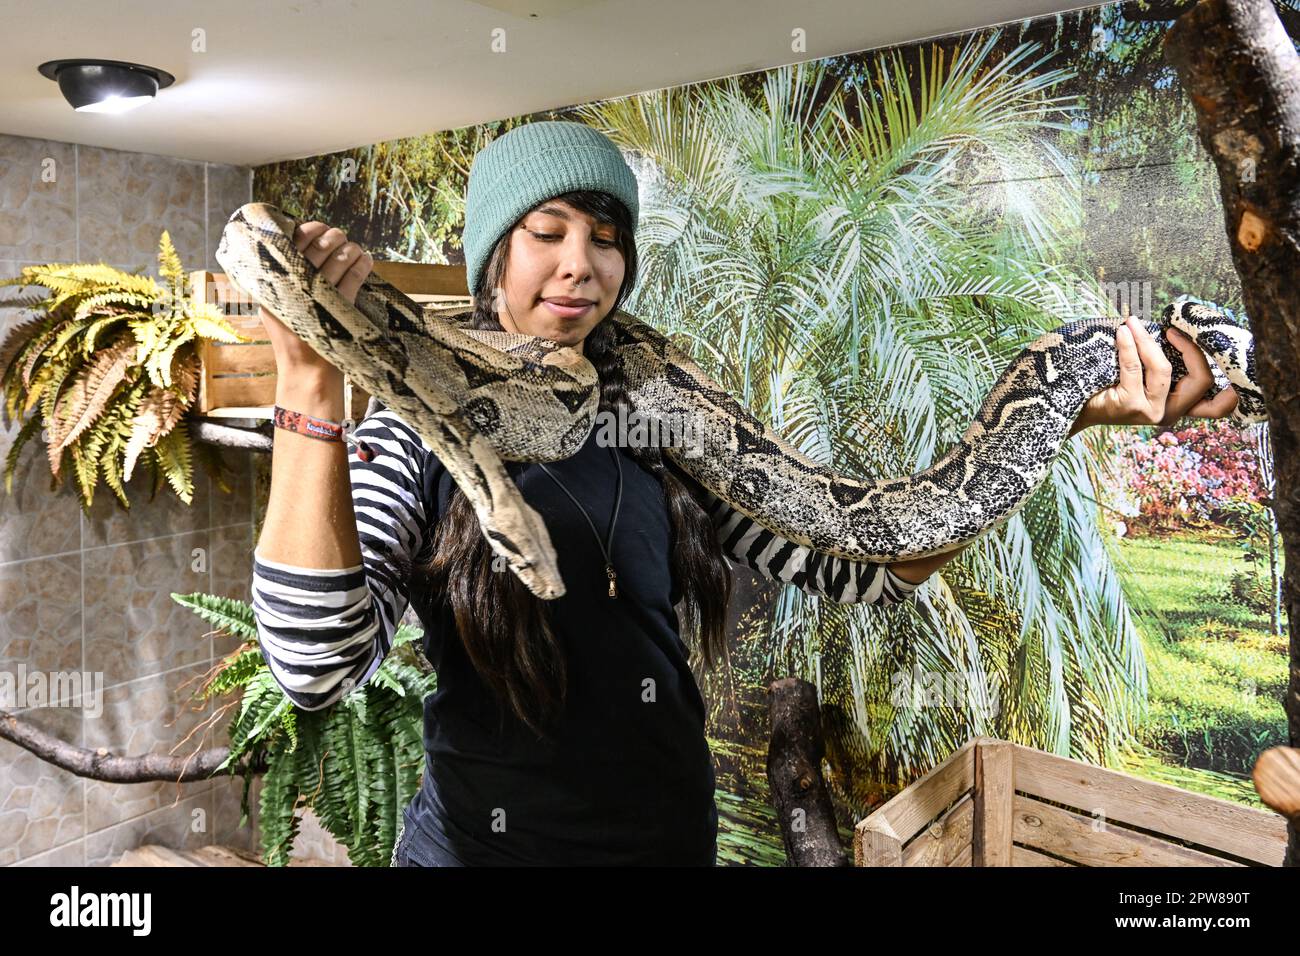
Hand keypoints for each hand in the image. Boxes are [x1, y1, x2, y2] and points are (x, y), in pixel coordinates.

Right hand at [261, 220, 373, 372]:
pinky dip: (363, 265)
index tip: (320, 228)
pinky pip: (354, 278)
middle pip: (318, 247)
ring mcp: (316, 299)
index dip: (310, 230)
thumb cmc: (296, 334)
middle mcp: (292, 288)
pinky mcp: (338, 310)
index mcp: (273, 283)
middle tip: (341, 238)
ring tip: (356, 250)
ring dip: (351, 249)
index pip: (291, 243)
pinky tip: (366, 261)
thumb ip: (283, 279)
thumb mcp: (278, 306)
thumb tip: (301, 243)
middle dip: (334, 237)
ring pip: (339, 259)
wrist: (307, 370)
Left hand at [1077, 315, 1239, 429]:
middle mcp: (1170, 413)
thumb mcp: (1144, 377)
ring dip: (1148, 341)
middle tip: (1171, 330)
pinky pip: (1134, 368)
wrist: (1076, 407)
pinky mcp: (1130, 406)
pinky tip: (1122, 332)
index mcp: (1179, 407)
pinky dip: (1129, 345)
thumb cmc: (1110, 386)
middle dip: (1191, 349)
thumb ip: (1162, 363)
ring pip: (1164, 369)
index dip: (1228, 384)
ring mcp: (1151, 412)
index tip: (1212, 349)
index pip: (1219, 404)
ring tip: (1132, 323)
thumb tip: (1172, 326)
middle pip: (1201, 380)